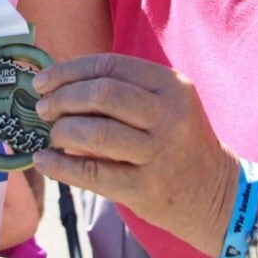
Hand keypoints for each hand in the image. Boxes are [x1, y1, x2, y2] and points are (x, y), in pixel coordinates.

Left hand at [30, 54, 239, 252]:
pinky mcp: (145, 188)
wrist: (214, 192)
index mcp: (171, 85)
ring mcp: (159, 153)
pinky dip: (61, 166)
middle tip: (44, 110)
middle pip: (102, 94)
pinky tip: (46, 161)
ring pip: (96, 133)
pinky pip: (92, 174)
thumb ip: (121, 90)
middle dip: (62, 100)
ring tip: (52, 136)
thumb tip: (57, 84)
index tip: (44, 82)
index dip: (69, 72)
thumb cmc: (177, 142)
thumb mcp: (164, 105)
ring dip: (62, 132)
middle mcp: (169, 115)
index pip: (110, 66)